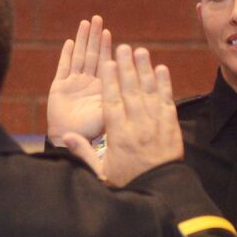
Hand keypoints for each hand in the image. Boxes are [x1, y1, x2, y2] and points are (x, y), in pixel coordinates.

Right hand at [46, 15, 111, 143]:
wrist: (70, 140)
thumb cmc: (91, 131)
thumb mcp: (108, 116)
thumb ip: (113, 101)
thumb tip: (127, 85)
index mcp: (101, 88)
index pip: (105, 63)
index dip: (106, 48)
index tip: (109, 33)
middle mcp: (88, 83)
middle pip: (92, 55)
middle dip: (95, 37)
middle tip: (98, 19)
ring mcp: (73, 84)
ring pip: (78, 57)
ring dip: (81, 40)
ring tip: (85, 23)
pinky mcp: (59, 87)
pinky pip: (63, 68)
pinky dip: (65, 55)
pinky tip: (69, 42)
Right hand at [65, 44, 178, 183]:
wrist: (161, 189)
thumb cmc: (128, 180)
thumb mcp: (101, 170)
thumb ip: (83, 152)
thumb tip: (66, 136)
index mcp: (118, 135)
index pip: (113, 102)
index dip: (110, 81)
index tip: (108, 63)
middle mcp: (137, 125)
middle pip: (131, 92)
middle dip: (127, 68)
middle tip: (123, 48)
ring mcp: (156, 124)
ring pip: (149, 92)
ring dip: (145, 70)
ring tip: (141, 51)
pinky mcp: (171, 125)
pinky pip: (167, 100)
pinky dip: (164, 84)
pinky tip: (161, 68)